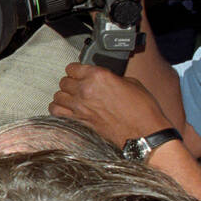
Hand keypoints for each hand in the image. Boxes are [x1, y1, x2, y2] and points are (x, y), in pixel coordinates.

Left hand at [49, 62, 170, 146]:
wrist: (144, 132)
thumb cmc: (142, 108)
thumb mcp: (131, 82)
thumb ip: (110, 77)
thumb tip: (103, 79)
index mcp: (98, 76)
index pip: (73, 68)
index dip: (77, 70)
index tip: (80, 73)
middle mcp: (85, 90)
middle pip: (64, 81)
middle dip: (71, 82)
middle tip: (79, 86)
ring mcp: (80, 106)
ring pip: (58, 96)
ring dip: (64, 96)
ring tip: (72, 97)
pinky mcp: (79, 121)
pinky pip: (56, 112)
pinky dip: (58, 109)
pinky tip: (66, 109)